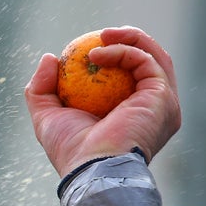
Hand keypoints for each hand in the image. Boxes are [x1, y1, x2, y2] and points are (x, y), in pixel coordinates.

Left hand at [25, 26, 181, 177]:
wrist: (90, 170)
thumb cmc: (71, 151)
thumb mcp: (48, 117)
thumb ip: (42, 89)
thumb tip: (49, 57)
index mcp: (135, 116)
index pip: (131, 77)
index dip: (115, 55)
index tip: (89, 48)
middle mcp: (155, 110)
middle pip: (149, 62)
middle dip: (128, 41)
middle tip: (100, 35)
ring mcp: (163, 103)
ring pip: (154, 56)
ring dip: (129, 38)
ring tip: (101, 35)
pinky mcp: (163, 96)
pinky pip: (144, 61)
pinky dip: (122, 51)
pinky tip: (96, 54)